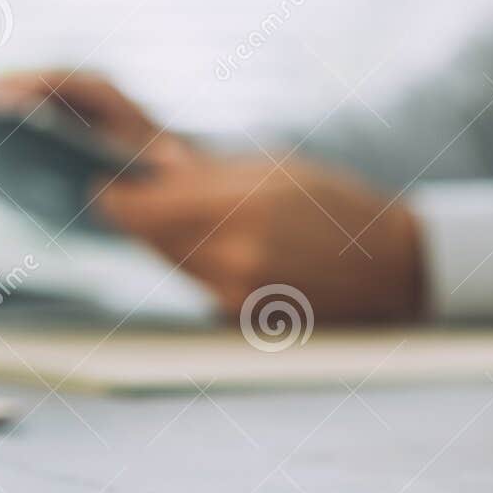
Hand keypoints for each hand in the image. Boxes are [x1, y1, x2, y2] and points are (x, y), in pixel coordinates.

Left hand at [0, 69, 426, 321]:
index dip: (110, 195)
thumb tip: (138, 178)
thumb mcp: (271, 170)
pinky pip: (197, 288)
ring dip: (161, 242)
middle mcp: (233, 258)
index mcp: (239, 207)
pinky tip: (207, 251)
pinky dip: (193, 268)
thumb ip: (202, 179)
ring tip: (166, 216)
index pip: (139, 208)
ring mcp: (238, 296)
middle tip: (116, 192)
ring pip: (169, 265)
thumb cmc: (335, 204)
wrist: (398, 267)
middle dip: (133, 215)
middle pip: (148, 238)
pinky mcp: (245, 322)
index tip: (94, 183)